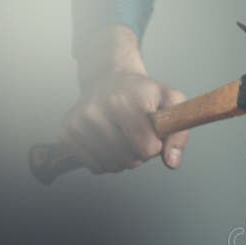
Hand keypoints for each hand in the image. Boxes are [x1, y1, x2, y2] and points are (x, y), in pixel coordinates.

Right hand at [61, 26, 187, 173]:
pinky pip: (93, 165)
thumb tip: (171, 161)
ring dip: (122, 160)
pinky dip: (105, 162)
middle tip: (138, 137)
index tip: (153, 135)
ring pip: (110, 165)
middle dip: (139, 155)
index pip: (146, 148)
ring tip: (124, 140)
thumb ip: (179, 132)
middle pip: (128, 159)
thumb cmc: (142, 93)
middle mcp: (96, 109)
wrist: (108, 78)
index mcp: (124, 101)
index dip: (155, 147)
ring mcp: (78, 121)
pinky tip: (108, 144)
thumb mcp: (171, 101)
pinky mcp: (67, 131)